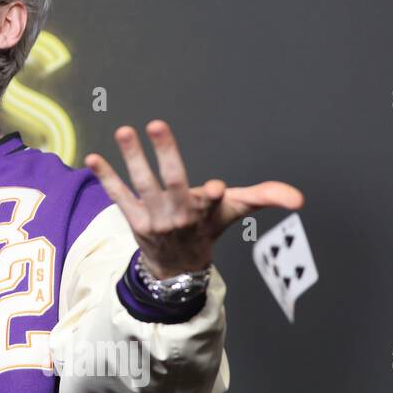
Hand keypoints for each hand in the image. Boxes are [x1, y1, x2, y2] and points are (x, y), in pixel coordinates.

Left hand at [84, 119, 303, 277]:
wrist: (177, 268)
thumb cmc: (207, 228)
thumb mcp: (236, 212)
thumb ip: (265, 197)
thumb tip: (299, 198)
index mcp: (206, 211)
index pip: (213, 201)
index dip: (214, 195)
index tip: (217, 188)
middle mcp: (179, 215)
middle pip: (173, 182)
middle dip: (166, 154)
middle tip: (158, 124)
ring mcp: (154, 218)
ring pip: (143, 184)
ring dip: (132, 157)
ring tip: (125, 130)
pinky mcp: (133, 219)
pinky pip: (118, 196)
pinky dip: (106, 177)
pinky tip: (93, 157)